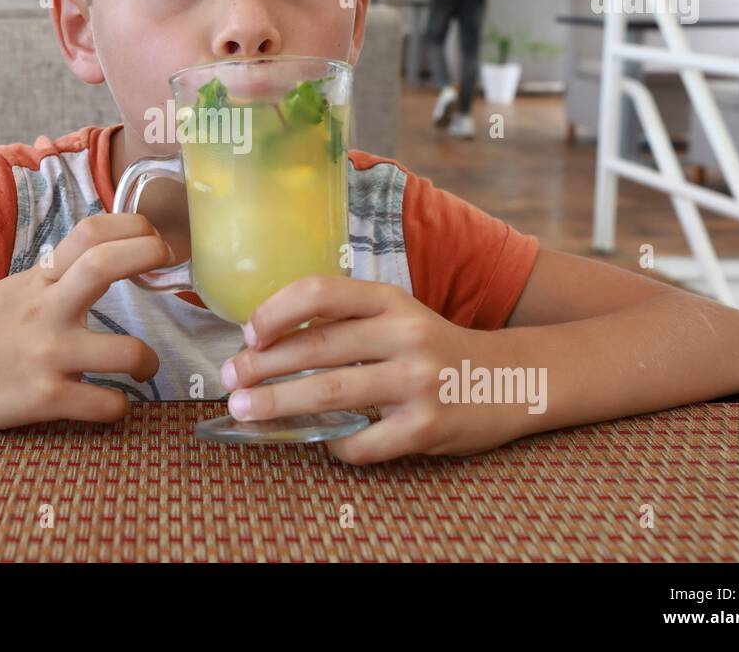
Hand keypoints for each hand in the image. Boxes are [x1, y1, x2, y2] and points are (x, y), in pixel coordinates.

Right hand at [0, 214, 165, 431]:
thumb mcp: (17, 288)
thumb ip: (59, 274)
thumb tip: (106, 255)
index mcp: (40, 279)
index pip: (90, 233)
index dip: (133, 226)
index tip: (155, 236)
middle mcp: (44, 309)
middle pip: (104, 265)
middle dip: (149, 255)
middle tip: (171, 264)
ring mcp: (46, 355)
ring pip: (125, 351)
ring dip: (148, 361)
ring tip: (144, 367)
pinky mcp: (44, 399)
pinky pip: (105, 404)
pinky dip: (119, 407)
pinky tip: (111, 403)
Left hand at [219, 276, 533, 463]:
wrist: (509, 380)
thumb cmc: (433, 349)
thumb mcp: (397, 317)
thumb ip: (346, 323)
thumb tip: (267, 346)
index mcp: (391, 300)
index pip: (321, 291)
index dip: (276, 311)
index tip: (248, 334)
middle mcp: (405, 333)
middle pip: (317, 347)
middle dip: (262, 366)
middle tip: (229, 380)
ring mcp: (417, 381)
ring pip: (331, 393)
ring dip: (278, 403)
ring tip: (245, 409)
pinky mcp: (426, 426)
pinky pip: (363, 441)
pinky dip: (334, 445)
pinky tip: (323, 442)